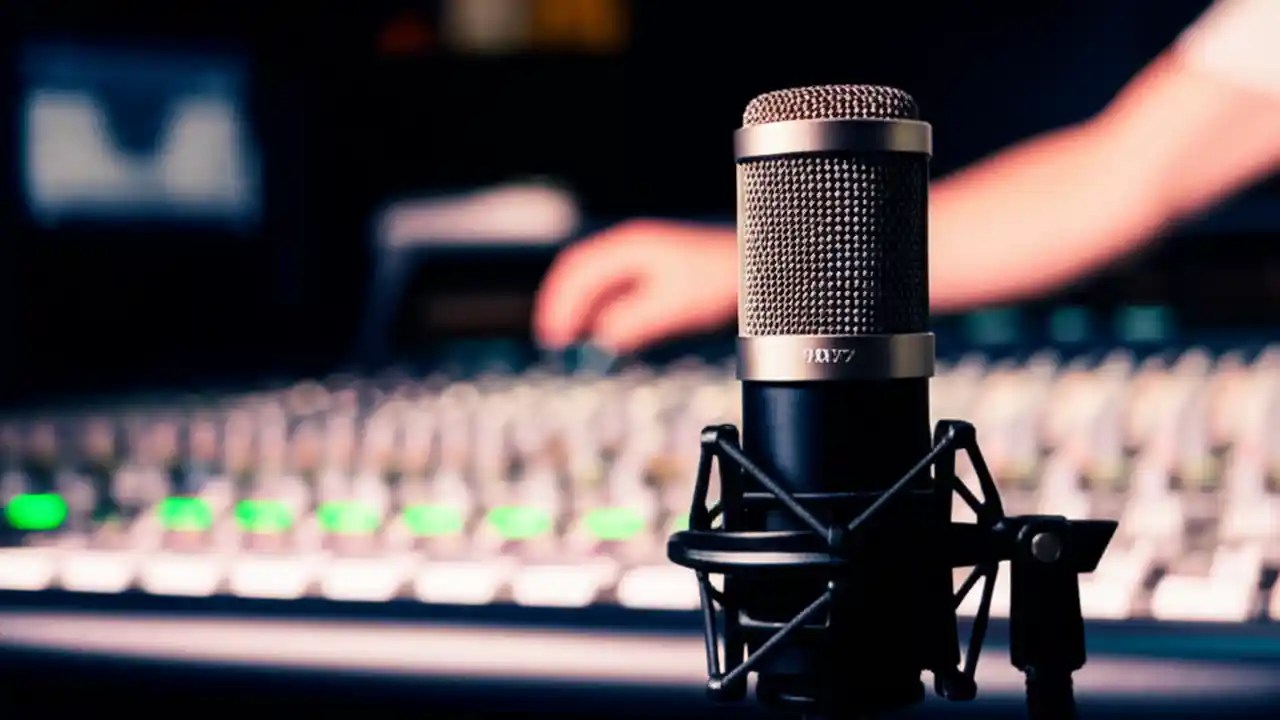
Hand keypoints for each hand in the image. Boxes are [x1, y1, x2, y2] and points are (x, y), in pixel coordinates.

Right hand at [534, 219, 736, 352]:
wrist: (753, 270)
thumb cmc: (719, 280)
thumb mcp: (671, 307)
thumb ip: (632, 322)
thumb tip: (602, 339)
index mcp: (629, 248)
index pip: (577, 273)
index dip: (559, 305)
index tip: (553, 335)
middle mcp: (630, 248)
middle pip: (578, 273)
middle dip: (562, 306)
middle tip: (553, 340)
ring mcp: (640, 258)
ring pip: (594, 282)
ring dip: (580, 310)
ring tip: (573, 339)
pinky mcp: (651, 272)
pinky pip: (612, 289)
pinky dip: (599, 310)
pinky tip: (603, 331)